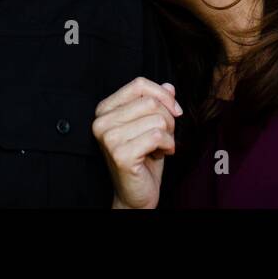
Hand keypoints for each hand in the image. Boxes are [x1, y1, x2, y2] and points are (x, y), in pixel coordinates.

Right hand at [92, 77, 181, 208]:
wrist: (136, 193)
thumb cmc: (143, 158)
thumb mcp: (150, 124)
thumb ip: (156, 103)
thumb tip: (168, 87)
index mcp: (105, 109)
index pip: (139, 84)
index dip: (162, 94)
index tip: (175, 110)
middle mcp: (102, 121)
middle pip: (151, 102)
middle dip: (168, 119)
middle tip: (164, 136)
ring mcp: (109, 138)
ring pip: (157, 119)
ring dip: (168, 135)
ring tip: (159, 147)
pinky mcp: (120, 154)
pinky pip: (157, 136)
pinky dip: (168, 146)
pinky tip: (160, 154)